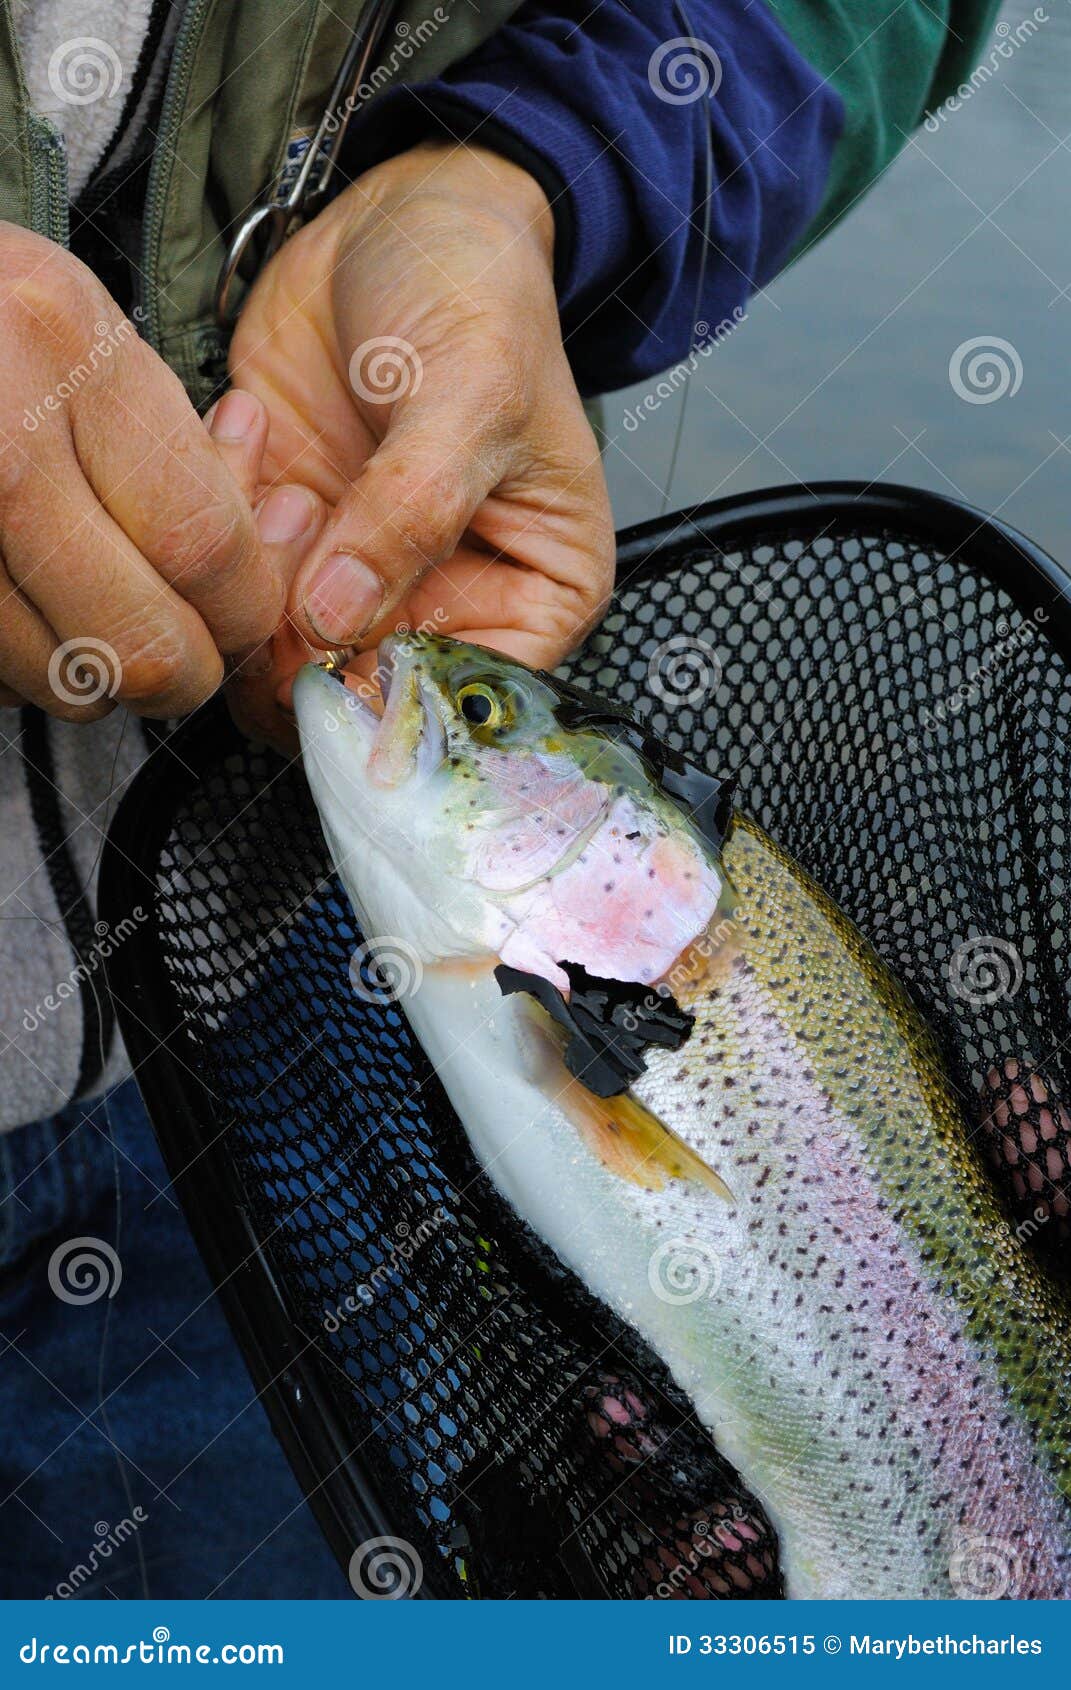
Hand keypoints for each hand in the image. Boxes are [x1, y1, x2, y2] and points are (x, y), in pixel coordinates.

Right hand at [0, 223, 280, 718]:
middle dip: (180, 675)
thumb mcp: (84, 328)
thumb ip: (186, 447)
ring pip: (59, 682)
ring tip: (86, 613)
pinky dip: (19, 672)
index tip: (243, 614)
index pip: (204, 546)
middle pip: (137, 645)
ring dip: (94, 680)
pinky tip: (19, 607)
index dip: (244, 611)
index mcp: (63, 349)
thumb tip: (279, 548)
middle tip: (183, 650)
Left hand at [226, 140, 614, 745]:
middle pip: (351, 696)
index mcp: (529, 599)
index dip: (384, 693)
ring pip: (272, 652)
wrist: (402, 214)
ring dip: (250, 570)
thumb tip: (339, 615)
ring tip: (280, 476)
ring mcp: (354, 576)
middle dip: (299, 633)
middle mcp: (442, 605)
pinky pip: (220, 576)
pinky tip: (252, 427)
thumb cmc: (478, 295)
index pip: (453, 704)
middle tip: (294, 533)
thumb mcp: (472, 395)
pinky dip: (213, 509)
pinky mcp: (284, 534)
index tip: (331, 636)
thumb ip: (414, 512)